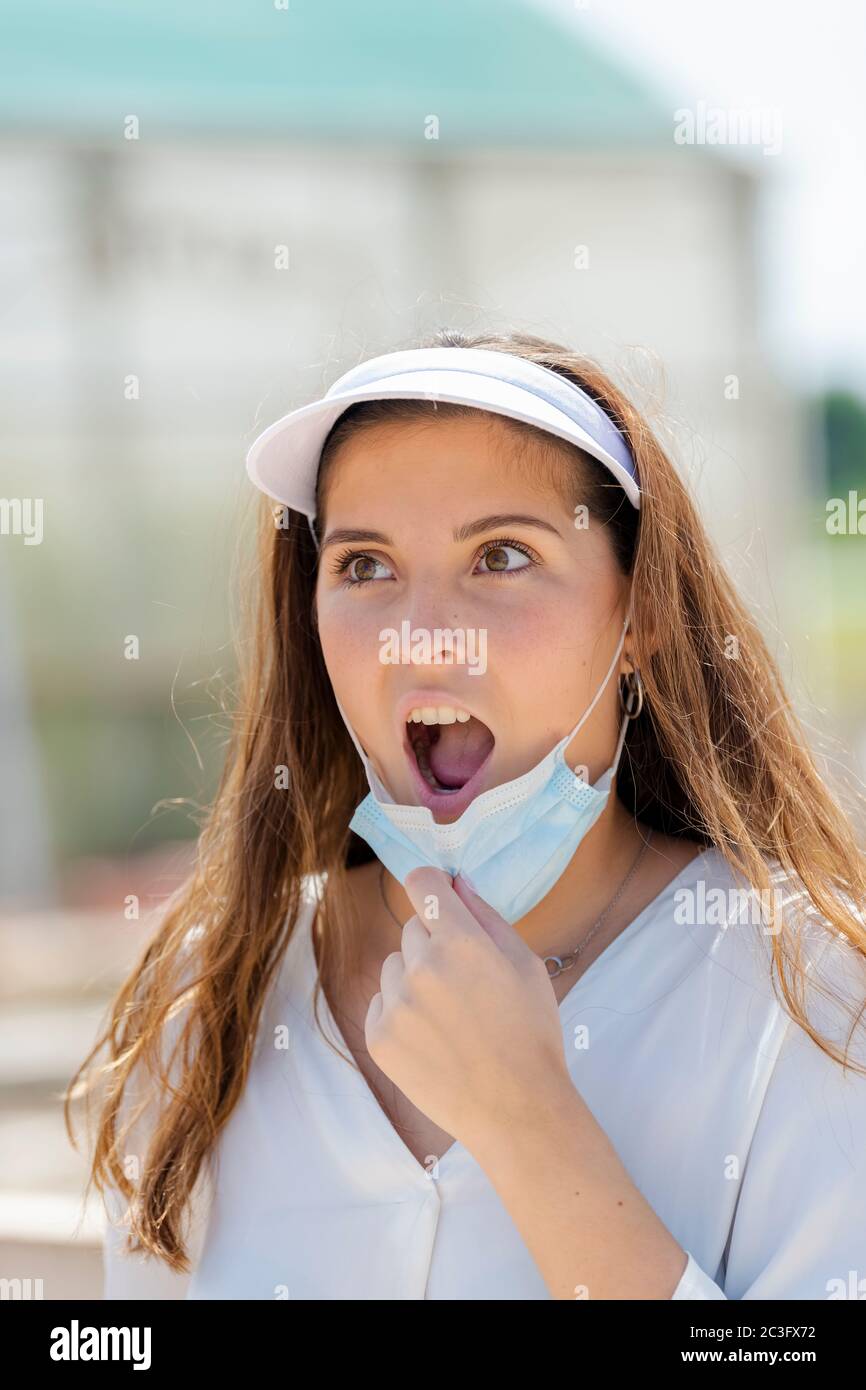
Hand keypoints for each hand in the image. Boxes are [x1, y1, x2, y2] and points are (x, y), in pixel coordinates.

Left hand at [363, 865, 572, 1152]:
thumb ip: (487, 916)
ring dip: (414, 978)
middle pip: (411, 929)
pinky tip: (434, 1037)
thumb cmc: (531, 1033)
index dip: (432, 886)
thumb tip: (457, 883)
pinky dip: (401, 1012)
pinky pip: (382, 1002)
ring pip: (394, 966)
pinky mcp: (379, 1037)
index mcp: (461, 941)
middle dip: (434, 944)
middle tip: (466, 982)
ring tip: (451, 1015)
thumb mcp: (525, 964)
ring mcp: (396, 1004)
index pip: (423, 883)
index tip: (438, 898)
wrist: (516, 1108)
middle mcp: (421, 967)